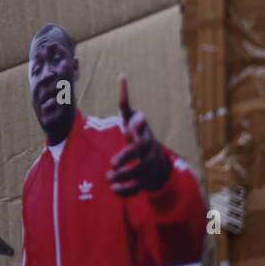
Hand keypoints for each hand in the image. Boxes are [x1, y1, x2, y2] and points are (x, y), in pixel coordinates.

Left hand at [107, 76, 170, 194]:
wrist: (156, 160)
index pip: (142, 126)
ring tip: (108, 176)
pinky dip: (127, 189)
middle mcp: (148, 147)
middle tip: (113, 163)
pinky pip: (139, 186)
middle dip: (128, 156)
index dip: (137, 124)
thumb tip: (122, 76)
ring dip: (125, 175)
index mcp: (142, 131)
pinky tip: (114, 189)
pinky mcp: (146, 178)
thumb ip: (125, 103)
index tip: (130, 124)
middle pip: (142, 151)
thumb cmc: (138, 135)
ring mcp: (149, 163)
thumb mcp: (132, 119)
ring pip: (141, 170)